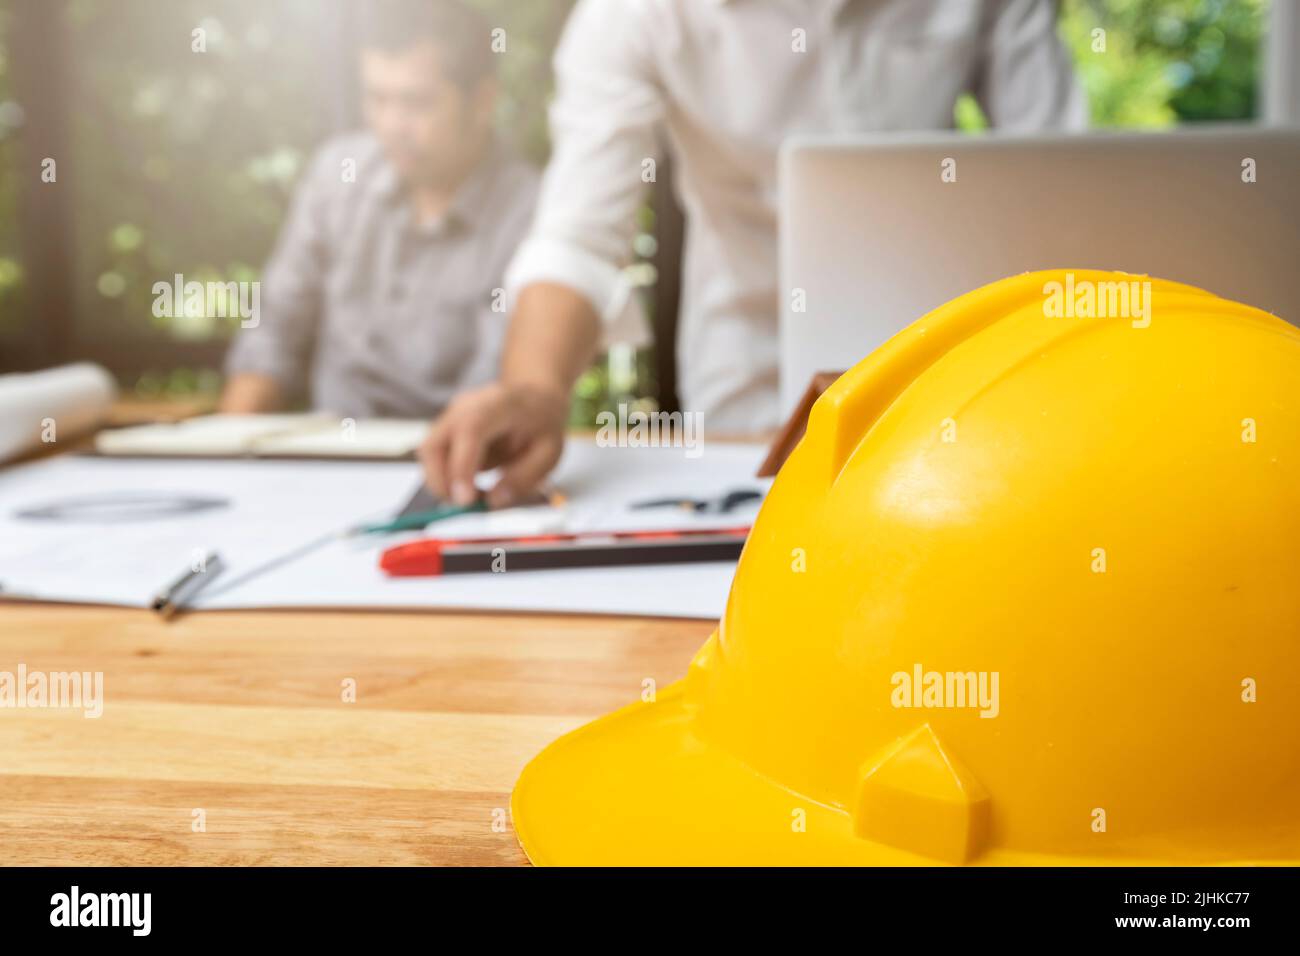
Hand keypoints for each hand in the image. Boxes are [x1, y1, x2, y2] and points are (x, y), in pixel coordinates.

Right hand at [419, 381, 568, 508]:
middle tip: (467, 506)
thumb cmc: (542, 424)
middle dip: (441, 483)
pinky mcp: (444, 428)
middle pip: (433, 445)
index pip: (470, 431)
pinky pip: (435, 458)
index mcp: (499, 405)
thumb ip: (524, 478)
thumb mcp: (550, 453)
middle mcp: (465, 406)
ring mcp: (450, 415)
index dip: (461, 467)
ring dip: (442, 483)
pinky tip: (472, 483)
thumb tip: (492, 502)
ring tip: (475, 494)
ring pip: (428, 454)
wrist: (532, 394)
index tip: (465, 500)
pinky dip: (446, 477)